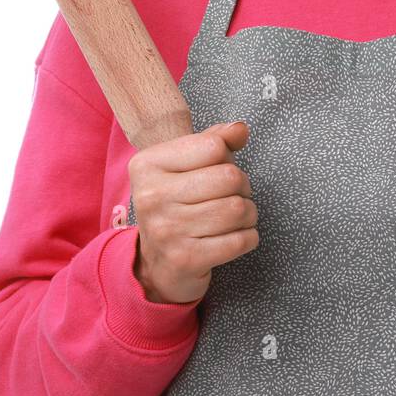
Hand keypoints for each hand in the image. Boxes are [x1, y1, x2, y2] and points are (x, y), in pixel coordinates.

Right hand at [128, 120, 257, 303]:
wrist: (156, 265)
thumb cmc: (177, 206)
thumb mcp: (185, 165)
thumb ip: (214, 140)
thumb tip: (240, 129)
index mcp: (147, 165)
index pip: (214, 146)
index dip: (227, 157)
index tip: (216, 171)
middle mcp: (151, 196)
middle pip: (230, 177)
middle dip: (243, 187)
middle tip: (232, 196)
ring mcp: (167, 231)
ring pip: (238, 209)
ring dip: (248, 213)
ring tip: (234, 218)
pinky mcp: (186, 260)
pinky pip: (241, 240)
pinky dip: (248, 237)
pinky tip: (233, 237)